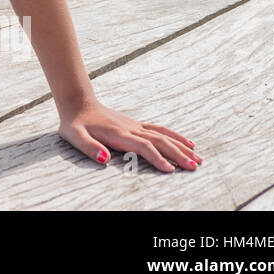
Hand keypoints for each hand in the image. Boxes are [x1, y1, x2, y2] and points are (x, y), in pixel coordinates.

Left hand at [58, 97, 202, 171]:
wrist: (77, 103)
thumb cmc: (75, 123)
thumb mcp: (75, 136)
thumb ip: (89, 147)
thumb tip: (104, 158)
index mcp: (118, 134)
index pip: (143, 147)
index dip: (157, 158)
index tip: (171, 170)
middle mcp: (131, 129)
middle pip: (159, 141)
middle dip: (178, 155)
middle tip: (195, 167)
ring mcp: (135, 125)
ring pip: (164, 136)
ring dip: (181, 147)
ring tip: (199, 159)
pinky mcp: (136, 124)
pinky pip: (160, 130)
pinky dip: (176, 136)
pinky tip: (188, 143)